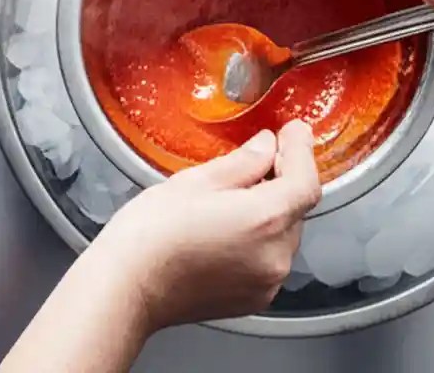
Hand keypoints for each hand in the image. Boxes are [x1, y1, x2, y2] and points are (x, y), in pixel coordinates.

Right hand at [96, 120, 319, 329]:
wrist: (127, 287)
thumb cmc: (149, 236)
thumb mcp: (193, 182)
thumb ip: (241, 163)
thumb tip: (266, 147)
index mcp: (264, 218)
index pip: (306, 180)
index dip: (302, 151)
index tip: (294, 133)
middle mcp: (275, 254)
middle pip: (294, 209)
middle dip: (279, 184)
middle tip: (252, 164)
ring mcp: (267, 282)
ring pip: (282, 236)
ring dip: (268, 216)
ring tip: (227, 205)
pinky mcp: (255, 299)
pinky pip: (269, 261)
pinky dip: (257, 243)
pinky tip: (223, 234)